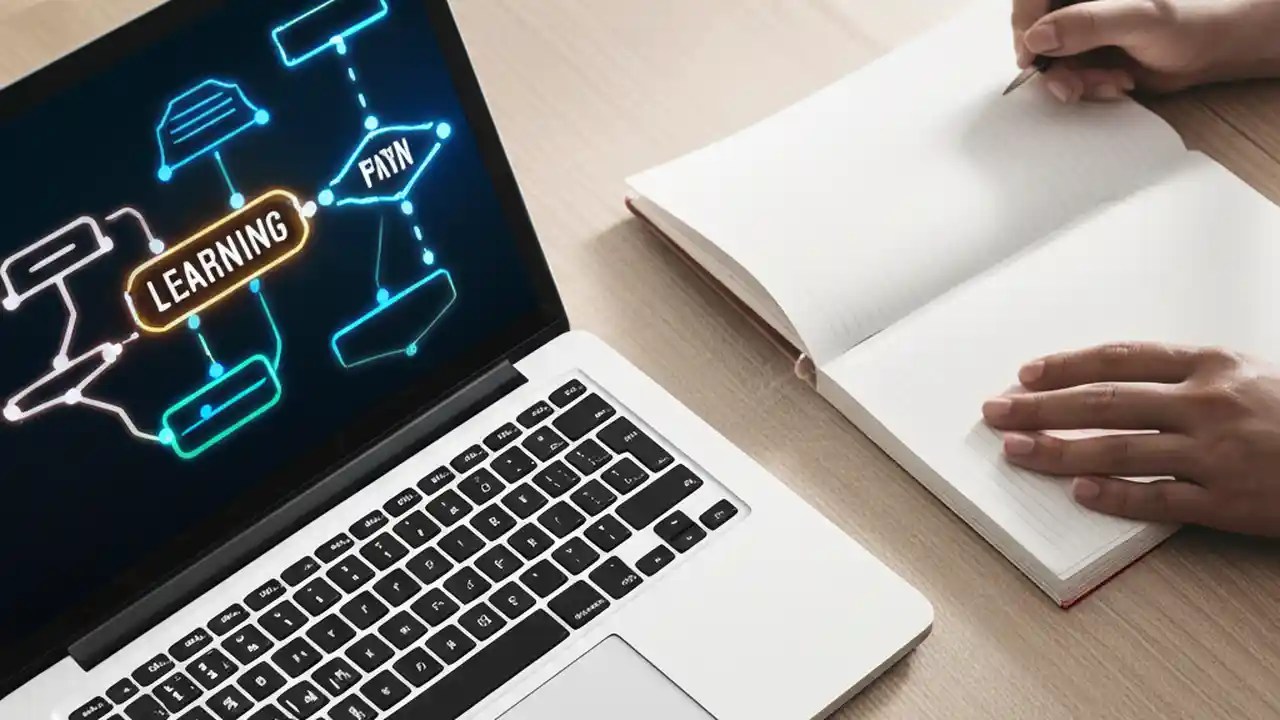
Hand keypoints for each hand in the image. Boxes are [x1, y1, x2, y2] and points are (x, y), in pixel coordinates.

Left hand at [981, 342, 1279, 536]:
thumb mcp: (1250, 375)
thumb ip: (1188, 377)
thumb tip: (1113, 380)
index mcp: (1213, 364)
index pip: (1122, 359)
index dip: (1068, 365)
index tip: (1027, 373)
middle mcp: (1208, 403)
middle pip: (1106, 401)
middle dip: (1042, 406)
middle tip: (996, 411)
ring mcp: (1217, 452)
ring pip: (1120, 449)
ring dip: (1059, 450)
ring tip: (1016, 450)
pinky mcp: (1228, 500)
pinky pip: (1159, 498)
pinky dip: (1115, 496)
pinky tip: (1078, 492)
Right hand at [1011, 0, 1279, 101]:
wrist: (1213, 47)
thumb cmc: (1188, 19)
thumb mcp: (1138, 16)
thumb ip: (1088, 23)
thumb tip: (1038, 39)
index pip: (1029, 0)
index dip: (1025, 25)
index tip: (1033, 54)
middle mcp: (1074, 3)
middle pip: (1033, 33)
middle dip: (1053, 64)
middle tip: (1074, 84)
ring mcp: (1077, 29)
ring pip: (1046, 60)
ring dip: (1073, 80)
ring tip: (1111, 83)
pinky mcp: (1083, 55)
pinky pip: (1063, 76)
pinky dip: (1084, 88)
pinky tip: (1115, 84)